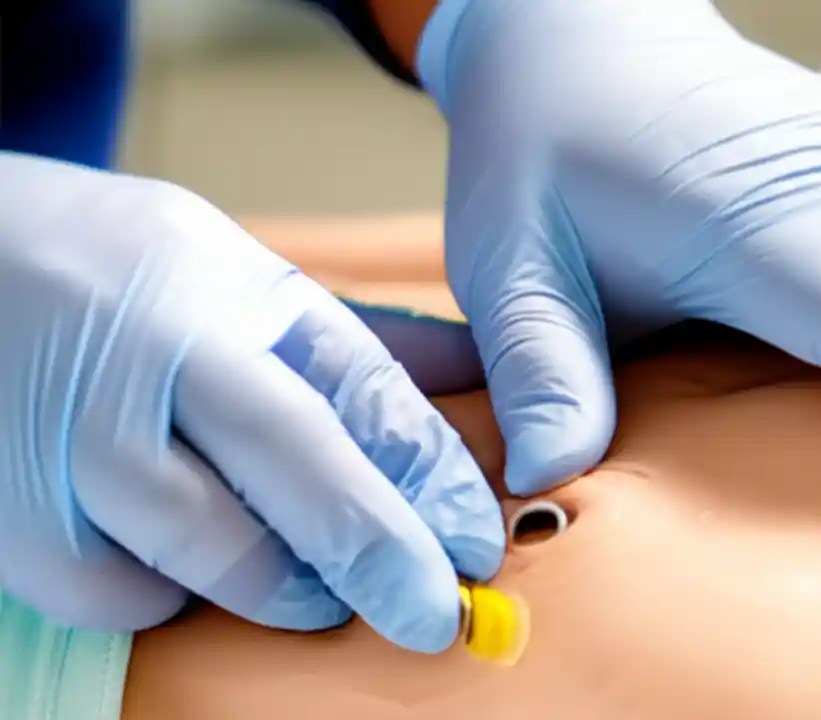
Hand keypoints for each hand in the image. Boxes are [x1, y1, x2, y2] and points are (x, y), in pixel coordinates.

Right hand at [0, 152, 502, 651]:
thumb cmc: (112, 272)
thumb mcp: (235, 274)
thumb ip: (347, 342)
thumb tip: (473, 381)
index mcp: (224, 286)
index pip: (355, 387)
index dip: (430, 476)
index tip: (478, 541)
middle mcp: (147, 351)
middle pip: (288, 462)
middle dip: (377, 550)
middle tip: (434, 614)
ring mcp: (62, 429)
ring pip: (201, 547)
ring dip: (280, 589)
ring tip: (317, 596)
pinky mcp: (2, 508)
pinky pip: (108, 592)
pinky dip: (161, 596)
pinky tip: (180, 570)